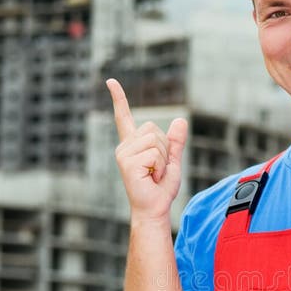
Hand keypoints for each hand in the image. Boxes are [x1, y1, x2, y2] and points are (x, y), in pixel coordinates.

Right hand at [107, 78, 187, 221]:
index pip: (124, 117)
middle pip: (154, 128)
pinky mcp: (127, 162)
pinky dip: (159, 166)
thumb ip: (175, 142)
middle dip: (164, 149)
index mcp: (133, 145)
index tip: (110, 81)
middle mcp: (125, 146)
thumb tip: (180, 120)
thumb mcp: (172, 161)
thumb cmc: (161, 189)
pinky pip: (154, 153)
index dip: (119, 99)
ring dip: (162, 159)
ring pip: (155, 140)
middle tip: (157, 169)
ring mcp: (124, 154)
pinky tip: (151, 177)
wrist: (154, 208)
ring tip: (154, 174)